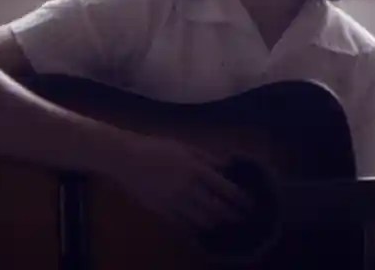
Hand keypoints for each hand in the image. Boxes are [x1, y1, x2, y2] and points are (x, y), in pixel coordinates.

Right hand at [106, 134, 253, 231]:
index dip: (240, 198)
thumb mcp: (185, 146)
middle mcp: (188, 188)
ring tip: (221, 222)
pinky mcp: (162, 211)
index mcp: (196, 169)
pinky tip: (200, 225)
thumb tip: (227, 165)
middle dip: (231, 215)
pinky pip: (184, 225)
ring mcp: (175, 202)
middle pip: (216, 209)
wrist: (126, 158)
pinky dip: (195, 227)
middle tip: (240, 217)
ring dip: (215, 223)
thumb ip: (207, 157)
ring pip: (201, 220)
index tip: (249, 202)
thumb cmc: (157, 147)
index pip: (225, 189)